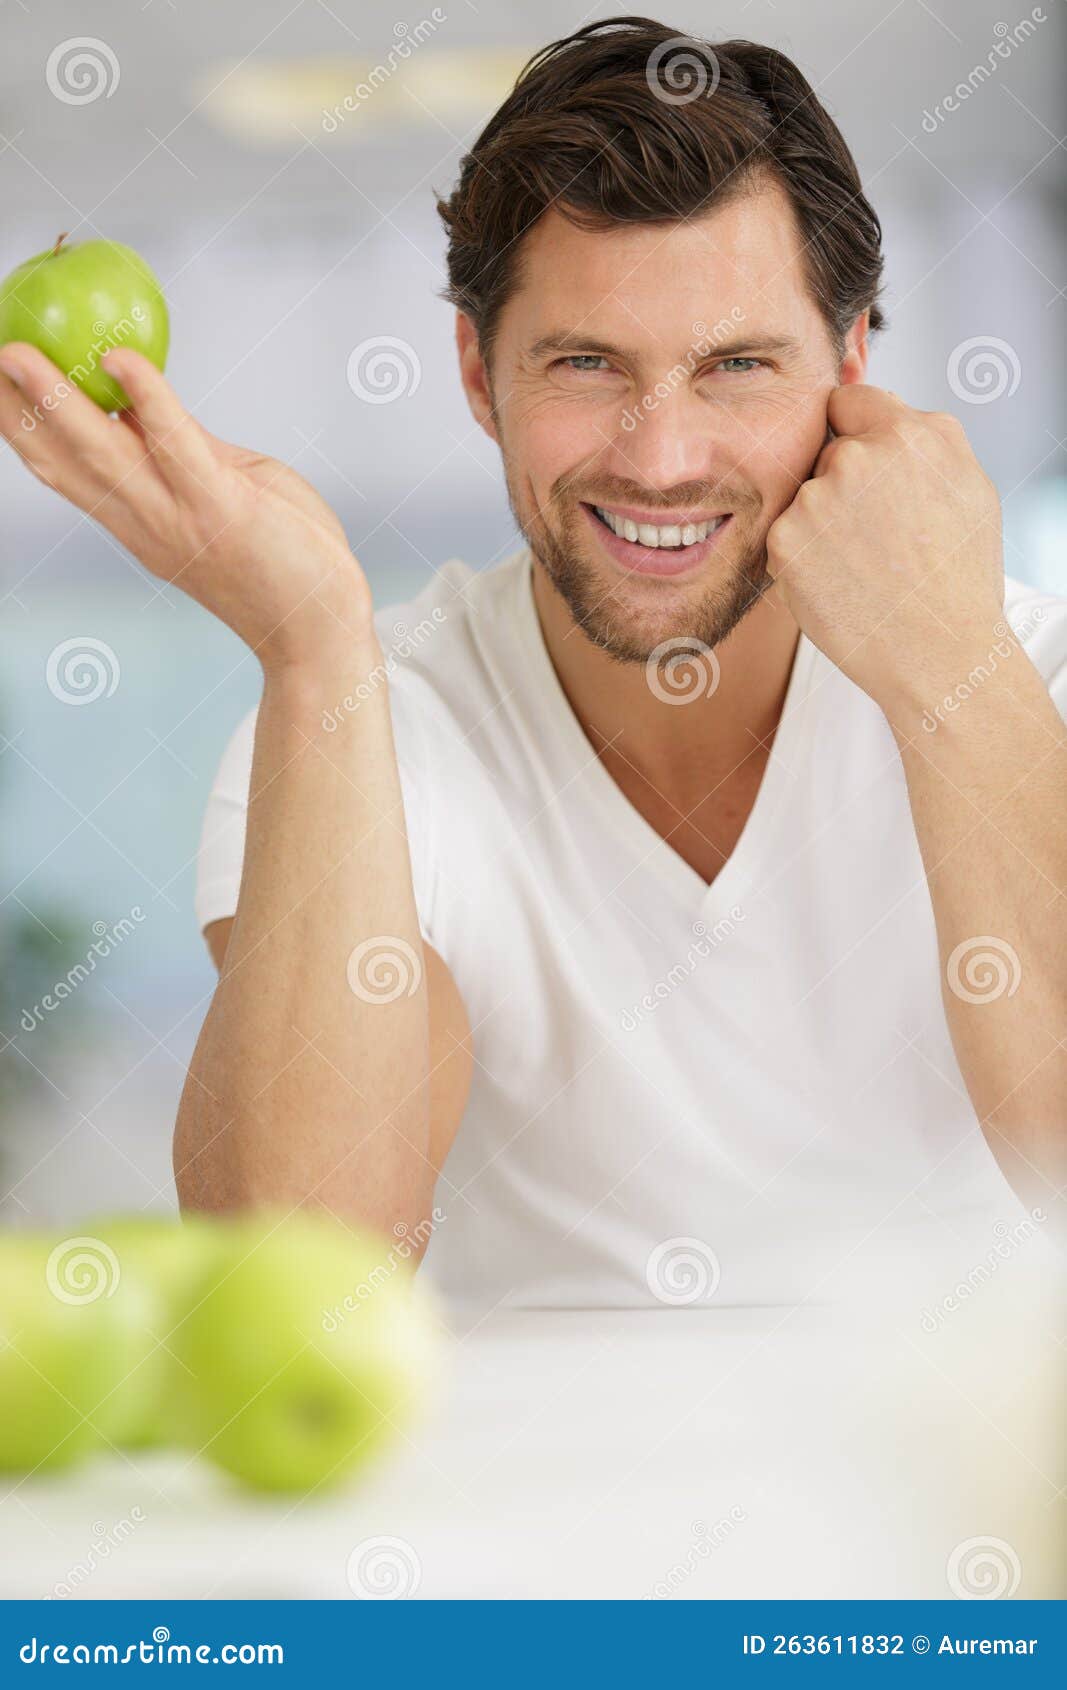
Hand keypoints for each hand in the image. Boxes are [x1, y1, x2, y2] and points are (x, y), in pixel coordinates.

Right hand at [0, 342, 373, 669]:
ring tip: (17, 355)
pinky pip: (176, 443)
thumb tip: (145, 403)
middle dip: (15, 411)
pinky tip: (119, 359)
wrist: (320, 630)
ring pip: (101, 452)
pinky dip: (147, 398)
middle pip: (62, 461)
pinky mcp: (220, 506)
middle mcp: (143, 522)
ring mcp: (177, 517)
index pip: (66, 471)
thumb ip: (185, 451)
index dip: (24, 429)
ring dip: (56, 400)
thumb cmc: (287, 563)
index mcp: (139, 522)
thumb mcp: (224, 493)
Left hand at [764, 385, 1004, 716]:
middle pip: (827, 456)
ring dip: (821, 526)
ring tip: (863, 569)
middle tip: (874, 539)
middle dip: (841, 487)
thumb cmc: (960, 581)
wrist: (938, 653)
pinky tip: (839, 586)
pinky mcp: (785, 540)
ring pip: (805, 500)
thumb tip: (887, 419)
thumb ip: (926, 442)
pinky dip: (802, 561)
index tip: (858, 462)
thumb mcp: (970, 488)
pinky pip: (786, 540)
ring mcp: (817, 497)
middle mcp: (860, 456)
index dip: (852, 431)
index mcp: (911, 434)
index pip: (849, 401)